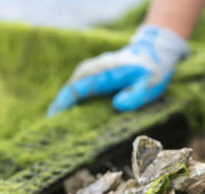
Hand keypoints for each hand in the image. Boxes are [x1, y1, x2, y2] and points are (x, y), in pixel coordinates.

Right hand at [47, 25, 188, 115]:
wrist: (154, 53)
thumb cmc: (151, 71)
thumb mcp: (149, 85)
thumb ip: (135, 96)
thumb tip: (117, 105)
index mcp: (103, 72)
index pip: (77, 89)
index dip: (63, 105)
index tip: (53, 120)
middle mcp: (93, 70)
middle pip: (69, 89)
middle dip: (59, 108)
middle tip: (50, 130)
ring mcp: (92, 71)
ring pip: (72, 89)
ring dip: (64, 105)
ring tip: (56, 126)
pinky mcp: (94, 75)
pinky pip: (78, 88)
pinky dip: (72, 101)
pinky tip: (69, 116)